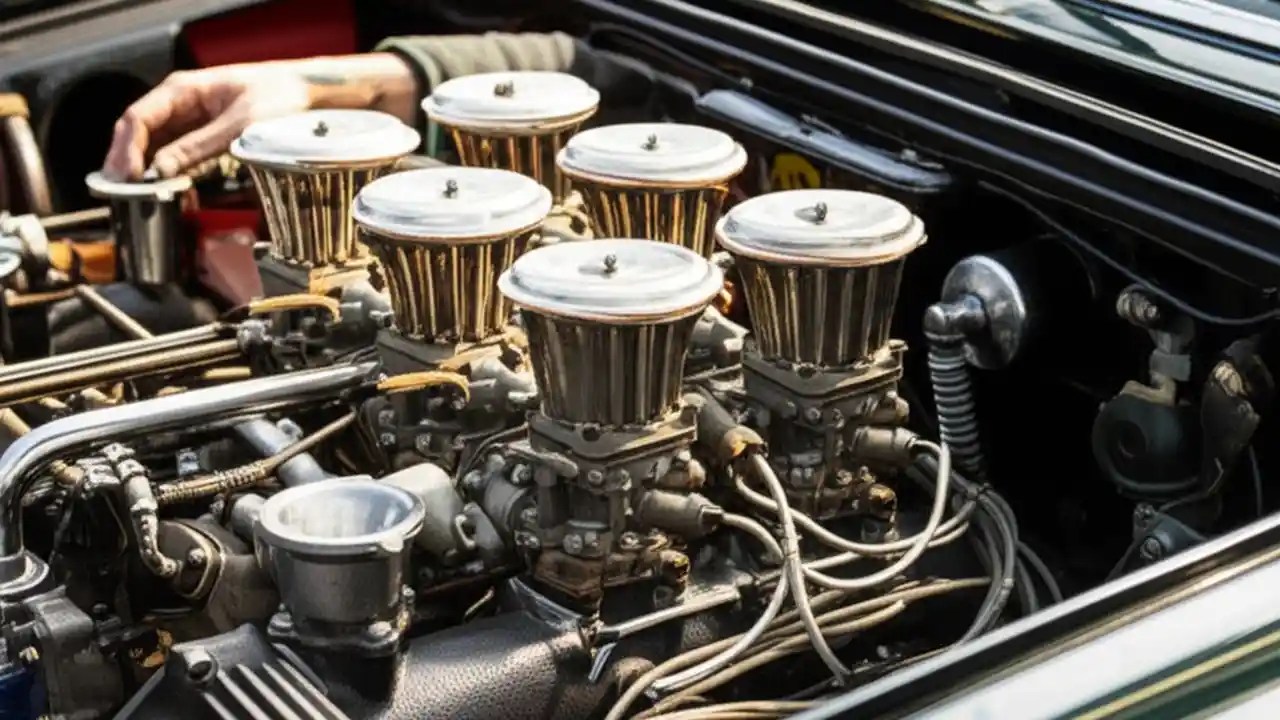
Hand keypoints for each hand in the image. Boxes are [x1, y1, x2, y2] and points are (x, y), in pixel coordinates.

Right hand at [103, 54, 417, 180]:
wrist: (307, 93)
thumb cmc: (279, 96)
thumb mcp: (240, 125)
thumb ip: (200, 147)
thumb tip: (163, 169)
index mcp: (182, 90)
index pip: (136, 118)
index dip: (125, 150)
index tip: (127, 177)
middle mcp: (180, 103)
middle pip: (138, 134)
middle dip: (127, 164)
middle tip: (124, 195)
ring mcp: (189, 120)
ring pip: (153, 147)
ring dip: (146, 171)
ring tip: (141, 198)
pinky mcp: (203, 136)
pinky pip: (176, 154)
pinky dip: (168, 173)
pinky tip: (169, 191)